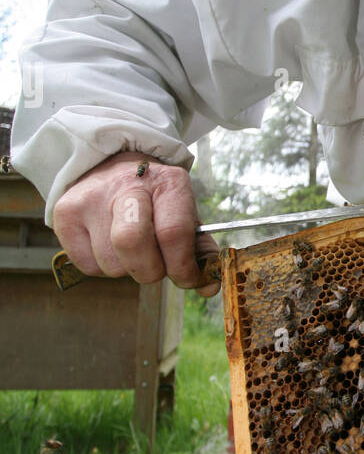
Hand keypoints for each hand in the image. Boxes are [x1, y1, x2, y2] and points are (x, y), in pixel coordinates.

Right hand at [52, 151, 220, 295]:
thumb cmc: (155, 201)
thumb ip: (200, 252)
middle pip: (133, 245)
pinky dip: (103, 266)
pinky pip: (87, 266)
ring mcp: (91, 198)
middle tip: (155, 265)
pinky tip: (107, 244)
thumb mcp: (184, 215)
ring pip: (110, 264)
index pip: (173, 233)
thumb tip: (208, 286)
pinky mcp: (65, 213)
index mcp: (166, 183)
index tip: (187, 277)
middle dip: (150, 270)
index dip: (182, 267)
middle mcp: (126, 186)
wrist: (112, 167)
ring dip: (126, 268)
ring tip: (130, 246)